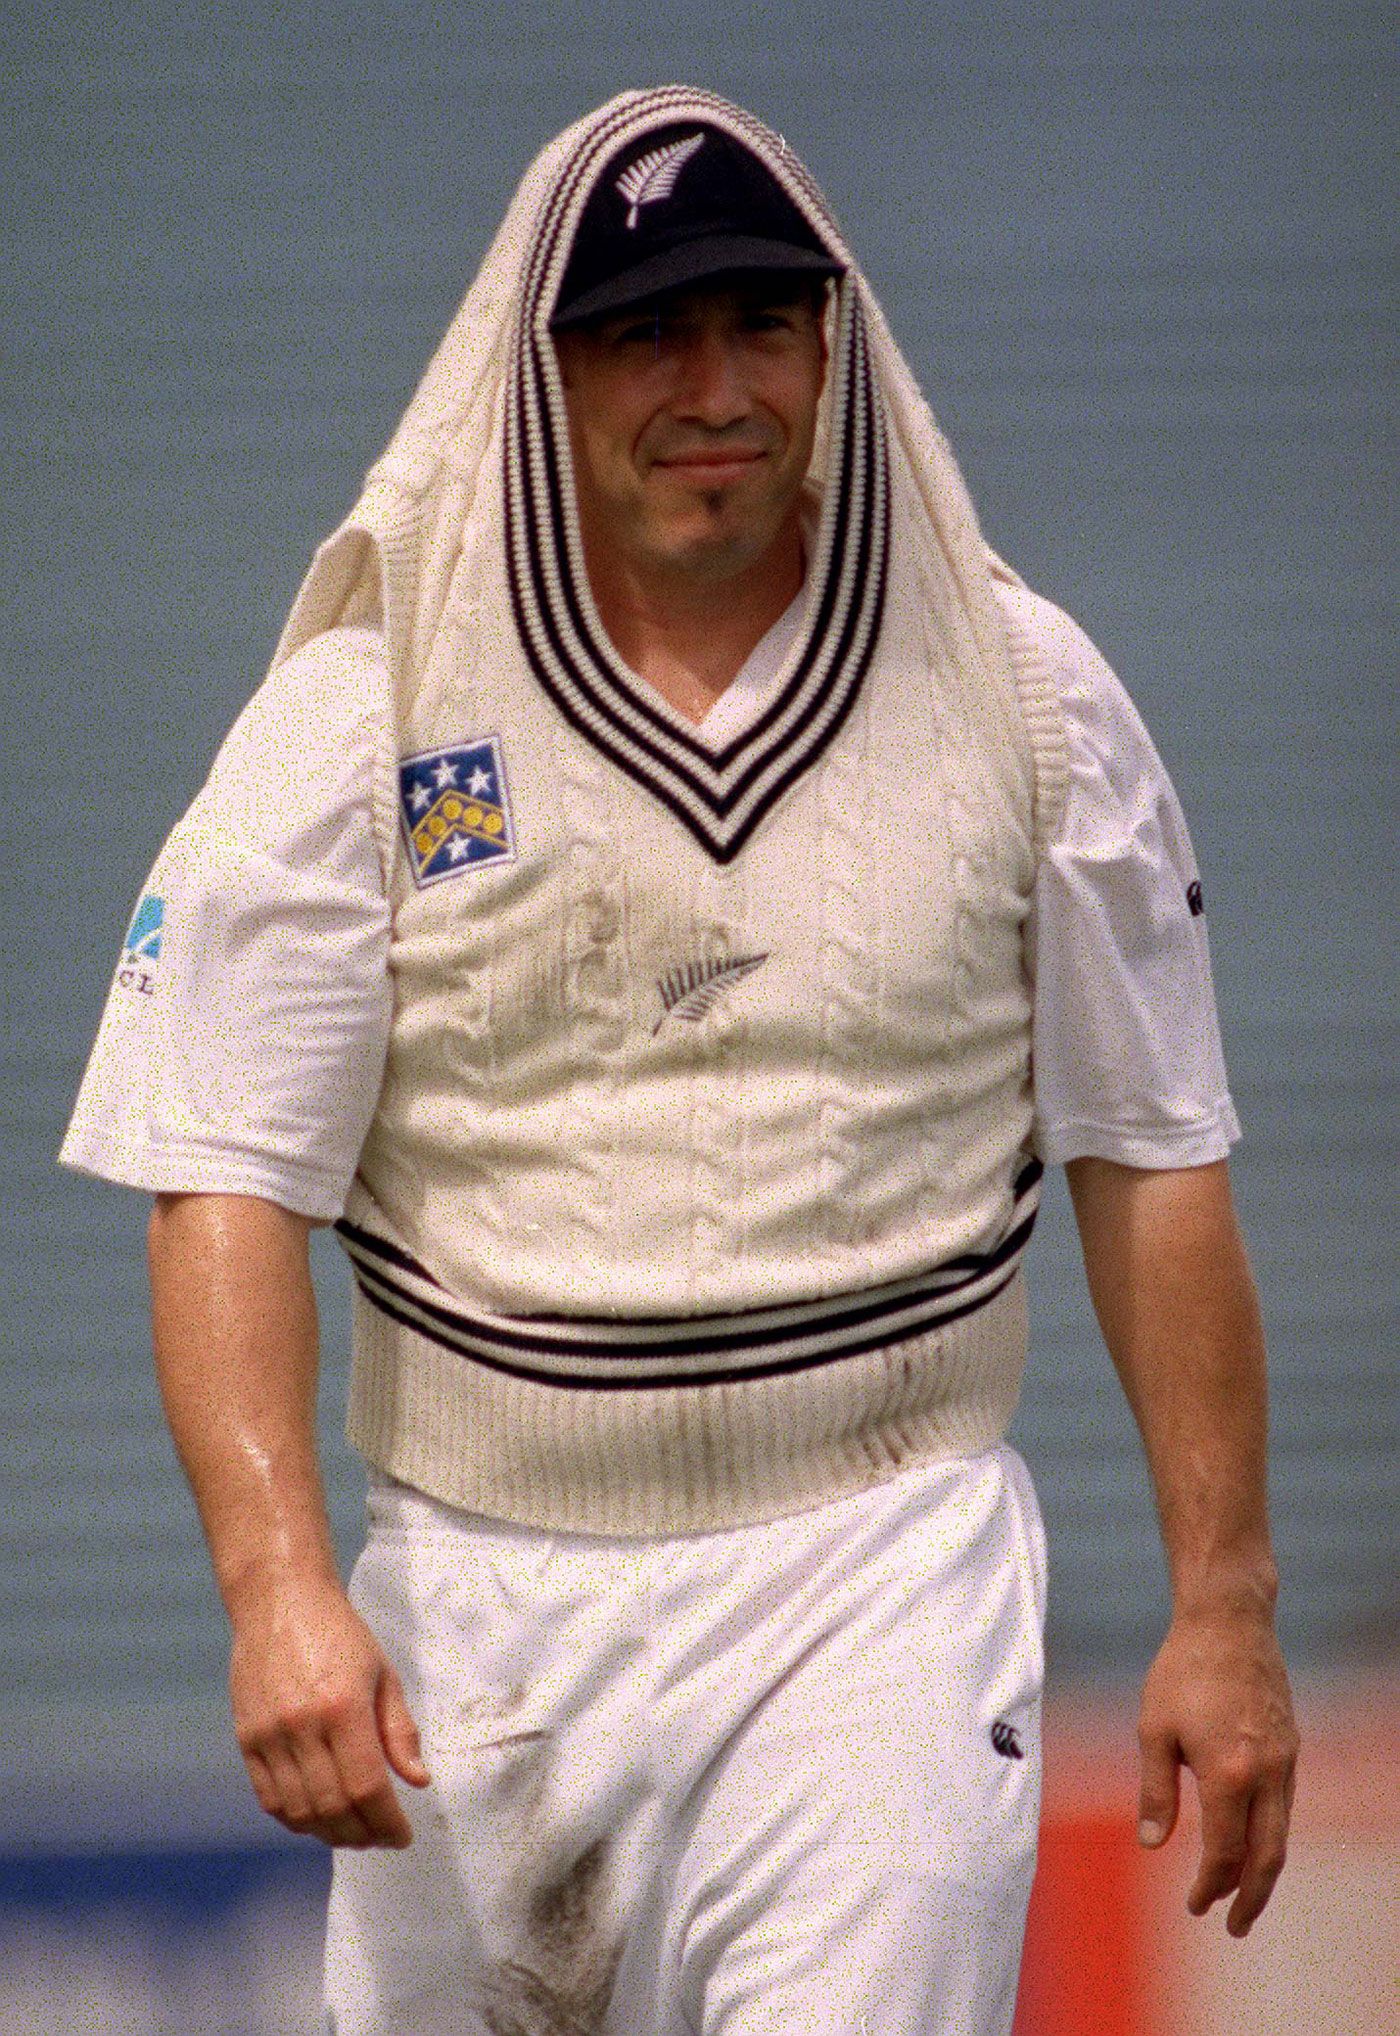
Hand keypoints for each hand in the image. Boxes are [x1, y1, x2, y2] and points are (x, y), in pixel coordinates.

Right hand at [229, 1573, 430, 1848]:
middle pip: (333, 1807)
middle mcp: (302, 1726)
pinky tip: (318, 1819)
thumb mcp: (383, 1673)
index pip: (367, 1787)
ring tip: (354, 1833)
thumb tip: (417, 1781)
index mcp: (343, 1707)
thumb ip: (399, 1731)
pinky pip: (269, 1798)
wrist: (280, 1601)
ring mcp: (269, 1735)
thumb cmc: (340, 1634)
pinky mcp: (246, 1739)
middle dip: (362, 1835)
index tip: (402, 1836)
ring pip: (299, 1811)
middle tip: (381, 1838)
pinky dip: (295, 1820)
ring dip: (330, 1834)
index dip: (387, 1822)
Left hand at [1136, 1606, 1297, 1935]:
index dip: (1210, 1885)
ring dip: (1264, 1870)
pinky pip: (1285, 1804)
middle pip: (1268, 1857)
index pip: (1225, 1852)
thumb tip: (1153, 1846)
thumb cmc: (1182, 1671)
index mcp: (1229, 1775)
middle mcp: (1267, 1774)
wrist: (1229, 1621)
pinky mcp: (1290, 1745)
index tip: (1196, 1906)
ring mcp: (1285, 1759)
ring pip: (1282, 1832)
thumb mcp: (1153, 1730)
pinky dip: (1270, 1833)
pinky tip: (1250, 1839)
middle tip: (1234, 1927)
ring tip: (1244, 1895)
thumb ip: (1156, 1792)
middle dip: (1252, 1898)